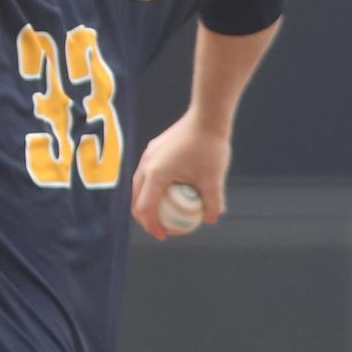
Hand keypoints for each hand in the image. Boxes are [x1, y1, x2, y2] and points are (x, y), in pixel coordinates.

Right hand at [130, 114, 231, 240]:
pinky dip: (152, 187)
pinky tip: (169, 189)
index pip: (145, 208)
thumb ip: (213, 202)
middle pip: (136, 199)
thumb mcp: (214, 179)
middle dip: (146, 217)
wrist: (208, 115)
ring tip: (163, 211)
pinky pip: (147, 173)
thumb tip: (210, 220)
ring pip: (140, 185)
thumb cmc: (210, 146)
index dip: (152, 226)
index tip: (164, 236)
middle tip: (161, 228)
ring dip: (148, 201)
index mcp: (156, 174)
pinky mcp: (154, 148)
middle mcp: (147, 164)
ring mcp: (148, 154)